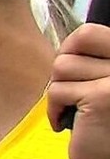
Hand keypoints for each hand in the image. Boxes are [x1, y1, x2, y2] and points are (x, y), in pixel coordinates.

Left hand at [48, 23, 109, 158]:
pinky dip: (53, 111)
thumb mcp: (103, 85)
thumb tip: (66, 43)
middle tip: (67, 88)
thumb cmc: (104, 127)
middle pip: (77, 41)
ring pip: (62, 67)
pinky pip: (57, 91)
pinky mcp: (102, 96)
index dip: (73, 46)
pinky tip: (66, 126)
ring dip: (60, 91)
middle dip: (64, 64)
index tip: (72, 68)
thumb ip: (93, 63)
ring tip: (75, 111)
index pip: (91, 31)